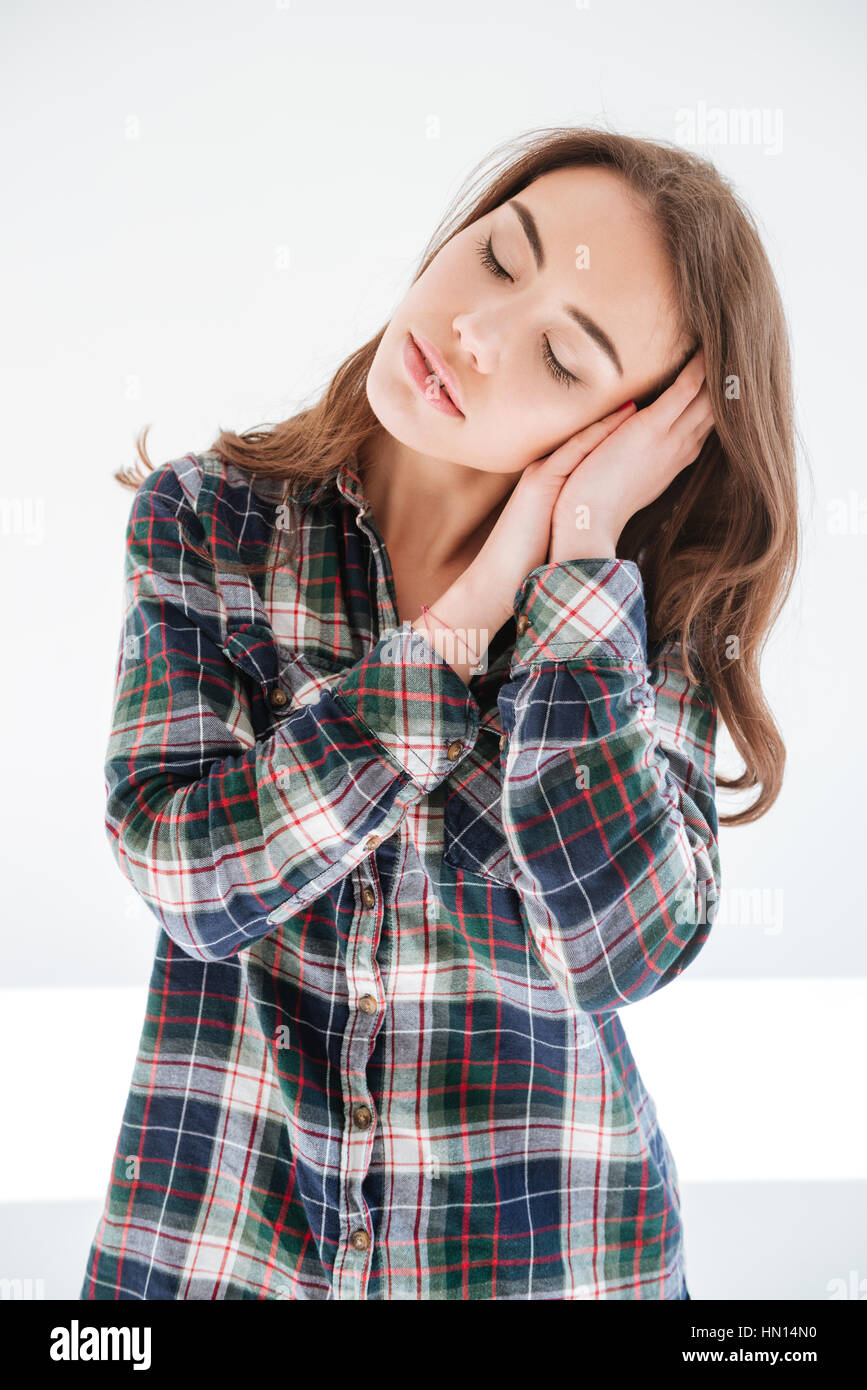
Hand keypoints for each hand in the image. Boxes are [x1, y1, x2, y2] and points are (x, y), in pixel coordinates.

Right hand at [409, 400, 642, 683]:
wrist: (497, 581)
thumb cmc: (527, 562)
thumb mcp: (556, 529)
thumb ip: (572, 512)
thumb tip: (601, 513)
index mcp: (554, 481)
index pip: (590, 446)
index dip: (619, 426)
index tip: (652, 408)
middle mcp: (548, 469)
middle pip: (590, 433)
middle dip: (624, 412)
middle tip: (659, 387)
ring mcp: (543, 472)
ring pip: (586, 434)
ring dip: (618, 413)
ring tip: (651, 390)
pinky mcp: (541, 483)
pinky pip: (575, 450)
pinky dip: (601, 432)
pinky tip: (629, 414)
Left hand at [548, 349, 713, 562]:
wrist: (588, 524)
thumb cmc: (599, 505)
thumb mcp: (628, 479)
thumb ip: (641, 457)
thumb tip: (639, 434)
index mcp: (675, 459)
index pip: (707, 422)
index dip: (721, 400)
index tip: (733, 378)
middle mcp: (680, 448)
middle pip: (716, 408)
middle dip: (731, 381)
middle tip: (747, 350)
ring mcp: (669, 439)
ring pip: (708, 397)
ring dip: (720, 367)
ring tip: (733, 338)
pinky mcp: (651, 430)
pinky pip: (684, 391)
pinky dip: (699, 368)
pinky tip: (709, 347)